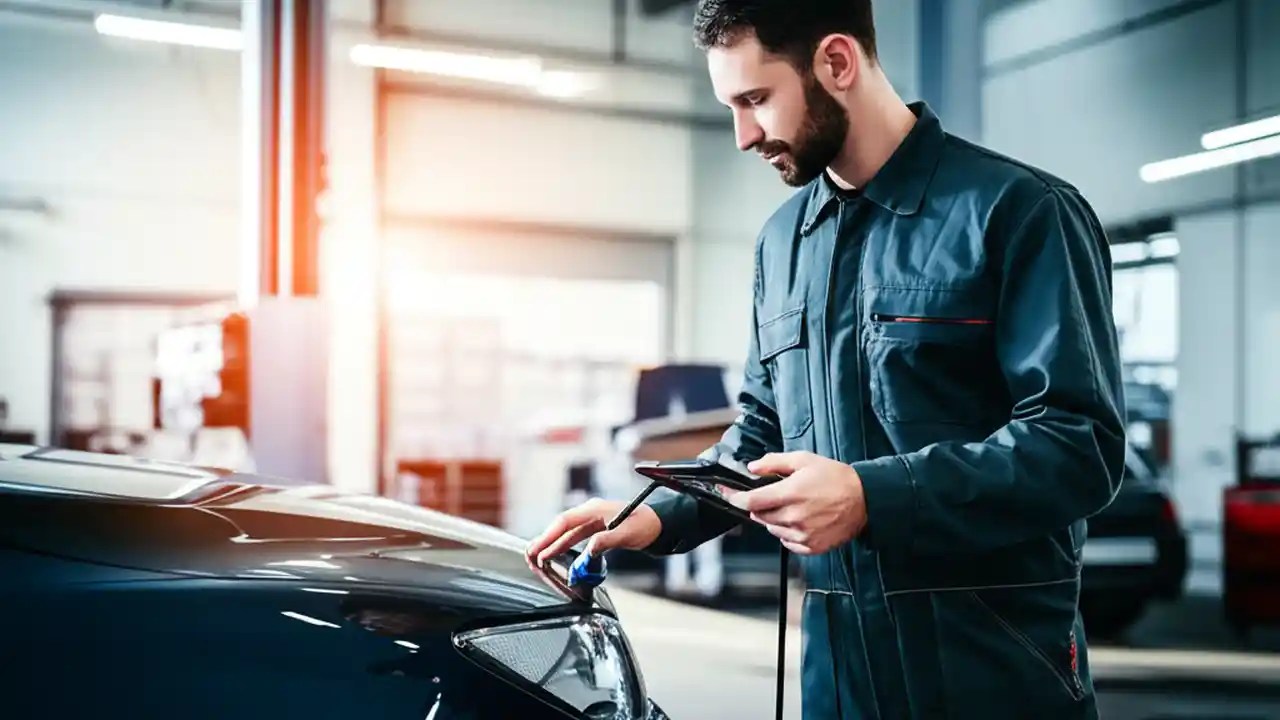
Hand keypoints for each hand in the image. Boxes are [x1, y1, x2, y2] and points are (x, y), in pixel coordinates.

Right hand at [524, 498, 661, 569]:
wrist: (661, 523)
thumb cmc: (646, 524)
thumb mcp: (627, 533)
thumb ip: (606, 541)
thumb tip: (589, 550)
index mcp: (595, 509)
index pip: (565, 520)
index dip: (549, 535)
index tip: (538, 549)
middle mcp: (591, 513)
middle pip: (562, 526)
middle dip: (545, 541)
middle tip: (530, 555)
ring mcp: (593, 521)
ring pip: (567, 533)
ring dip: (553, 545)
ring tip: (538, 558)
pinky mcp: (597, 529)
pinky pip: (575, 537)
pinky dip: (564, 546)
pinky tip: (556, 555)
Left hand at [720, 451, 865, 554]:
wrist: (865, 499)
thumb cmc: (836, 478)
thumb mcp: (804, 460)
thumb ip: (774, 462)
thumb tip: (752, 467)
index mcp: (790, 494)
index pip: (750, 501)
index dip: (734, 498)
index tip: (727, 494)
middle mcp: (794, 517)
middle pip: (759, 515)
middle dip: (760, 504)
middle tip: (777, 494)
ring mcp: (802, 534)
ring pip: (772, 529)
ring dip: (774, 519)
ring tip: (795, 506)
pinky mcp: (811, 546)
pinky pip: (787, 542)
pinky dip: (787, 532)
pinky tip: (802, 520)